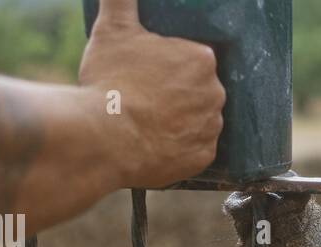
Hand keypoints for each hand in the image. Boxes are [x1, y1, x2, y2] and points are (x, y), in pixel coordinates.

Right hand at [78, 0, 225, 187]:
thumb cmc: (111, 81)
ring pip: (198, 120)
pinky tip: (156, 142)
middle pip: (197, 90)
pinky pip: (195, 150)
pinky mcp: (203, 158)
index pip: (190, 59)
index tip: (147, 74)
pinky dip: (179, 148)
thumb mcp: (113, 30)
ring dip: (180, 121)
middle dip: (175, 94)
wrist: (104, 138)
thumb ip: (121, 1)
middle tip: (144, 98)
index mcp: (201, 58)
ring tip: (148, 121)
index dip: (167, 67)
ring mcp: (211, 128)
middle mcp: (215, 93)